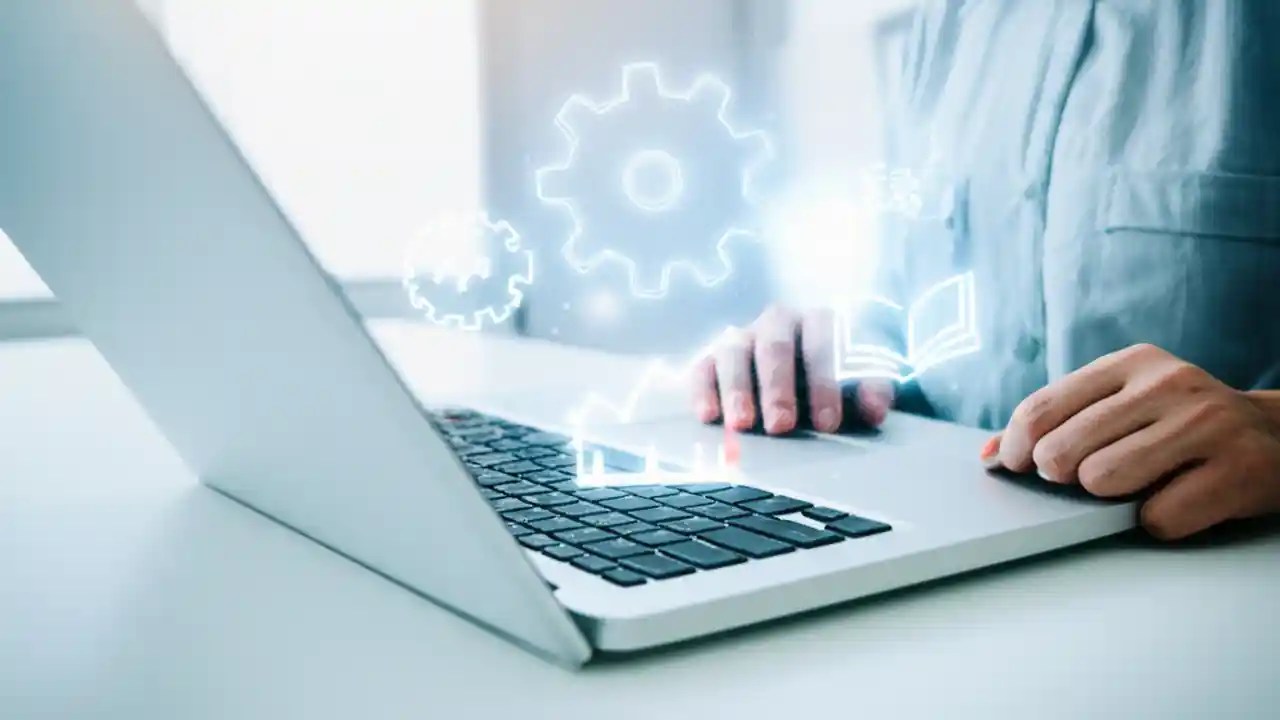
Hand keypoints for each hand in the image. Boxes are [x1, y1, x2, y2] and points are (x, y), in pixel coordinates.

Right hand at [690, 305, 894, 434]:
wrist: (804, 365)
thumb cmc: (836, 377)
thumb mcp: (861, 380)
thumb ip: (870, 391)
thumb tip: (874, 410)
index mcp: (820, 321)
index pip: (822, 346)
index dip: (825, 385)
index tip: (828, 424)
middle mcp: (778, 322)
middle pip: (775, 347)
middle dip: (778, 387)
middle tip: (782, 425)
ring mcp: (743, 336)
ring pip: (735, 352)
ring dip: (738, 389)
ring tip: (742, 424)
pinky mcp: (713, 355)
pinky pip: (703, 367)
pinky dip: (704, 390)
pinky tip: (708, 416)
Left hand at [982, 343, 1279, 539]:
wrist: (1278, 438)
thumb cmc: (1181, 424)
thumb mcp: (1124, 402)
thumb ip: (1059, 420)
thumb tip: (986, 455)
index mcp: (1133, 363)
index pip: (1041, 408)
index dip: (1012, 447)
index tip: (1008, 466)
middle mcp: (1169, 385)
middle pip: (1062, 451)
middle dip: (1061, 477)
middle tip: (1086, 477)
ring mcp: (1206, 424)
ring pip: (1102, 482)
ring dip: (1109, 498)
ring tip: (1137, 484)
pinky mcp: (1237, 470)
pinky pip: (1157, 518)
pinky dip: (1158, 521)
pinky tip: (1178, 500)